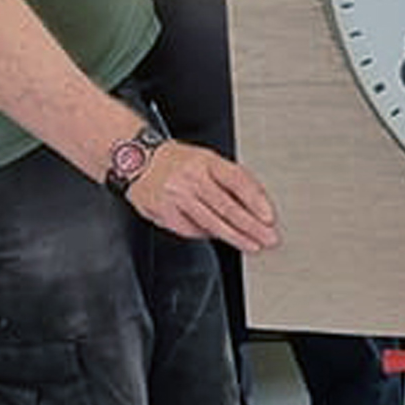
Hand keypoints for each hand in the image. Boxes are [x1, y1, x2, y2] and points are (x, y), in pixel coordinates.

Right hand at [126, 138, 279, 252]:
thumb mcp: (206, 159)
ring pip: (211, 222)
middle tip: (269, 238)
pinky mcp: (163, 212)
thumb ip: (229, 179)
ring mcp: (176, 196)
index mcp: (206, 160)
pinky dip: (208, 234)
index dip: (256, 200)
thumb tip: (257, 204)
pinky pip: (191, 229)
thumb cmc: (176, 161)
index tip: (270, 217)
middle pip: (227, 206)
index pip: (237, 180)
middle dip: (252, 226)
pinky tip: (219, 236)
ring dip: (235, 236)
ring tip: (252, 245)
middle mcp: (191, 177)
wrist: (135, 159)